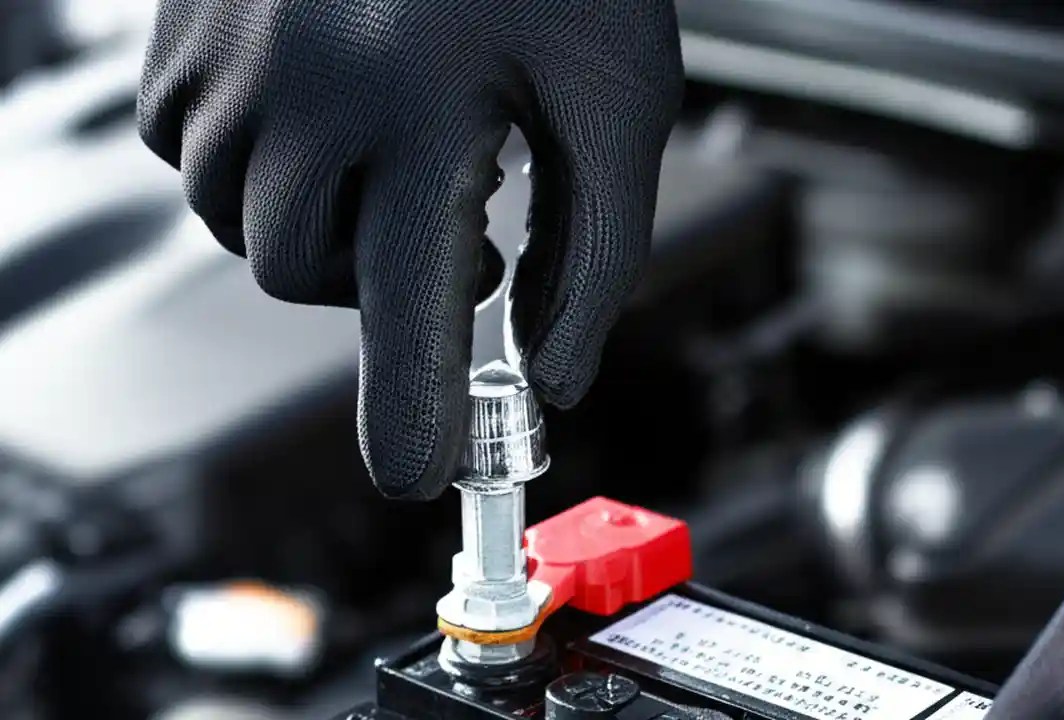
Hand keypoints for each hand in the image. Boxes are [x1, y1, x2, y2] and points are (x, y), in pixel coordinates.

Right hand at [137, 0, 682, 498]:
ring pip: (248, 224)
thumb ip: (597, 250)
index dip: (413, 414)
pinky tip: (334, 100)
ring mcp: (225, 60)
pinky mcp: (184, 37)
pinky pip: (200, 155)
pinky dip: (268, 161)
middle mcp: (299, 94)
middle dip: (381, 270)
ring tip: (401, 136)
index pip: (402, 315)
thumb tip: (555, 372)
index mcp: (417, 115)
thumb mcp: (615, 94)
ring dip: (325, 216)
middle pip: (310, 275)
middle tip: (459, 206)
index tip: (421, 477)